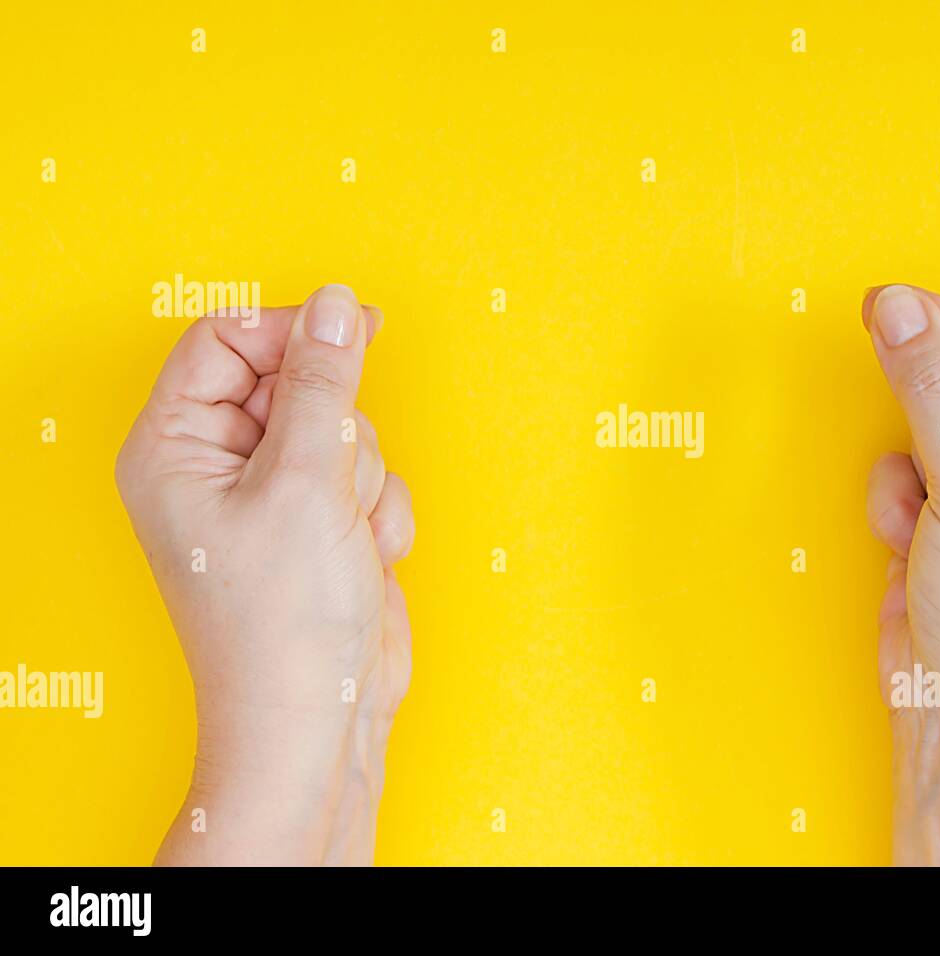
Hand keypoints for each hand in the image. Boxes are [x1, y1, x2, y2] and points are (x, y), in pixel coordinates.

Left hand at [116, 285, 414, 864]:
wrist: (321, 718)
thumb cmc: (282, 623)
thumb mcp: (305, 482)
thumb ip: (323, 383)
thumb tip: (337, 304)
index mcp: (174, 447)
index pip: (226, 341)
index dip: (292, 331)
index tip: (356, 330)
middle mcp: (217, 466)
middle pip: (295, 381)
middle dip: (339, 429)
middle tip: (335, 479)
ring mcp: (273, 497)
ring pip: (346, 428)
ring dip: (366, 478)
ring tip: (346, 535)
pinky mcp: (322, 523)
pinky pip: (373, 475)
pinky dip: (382, 512)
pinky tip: (365, 557)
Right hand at [863, 285, 939, 864]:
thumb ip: (930, 383)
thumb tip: (897, 306)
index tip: (885, 306)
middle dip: (929, 412)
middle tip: (911, 425)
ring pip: (927, 423)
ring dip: (909, 465)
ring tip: (928, 515)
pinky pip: (903, 471)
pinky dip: (894, 503)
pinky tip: (911, 545)